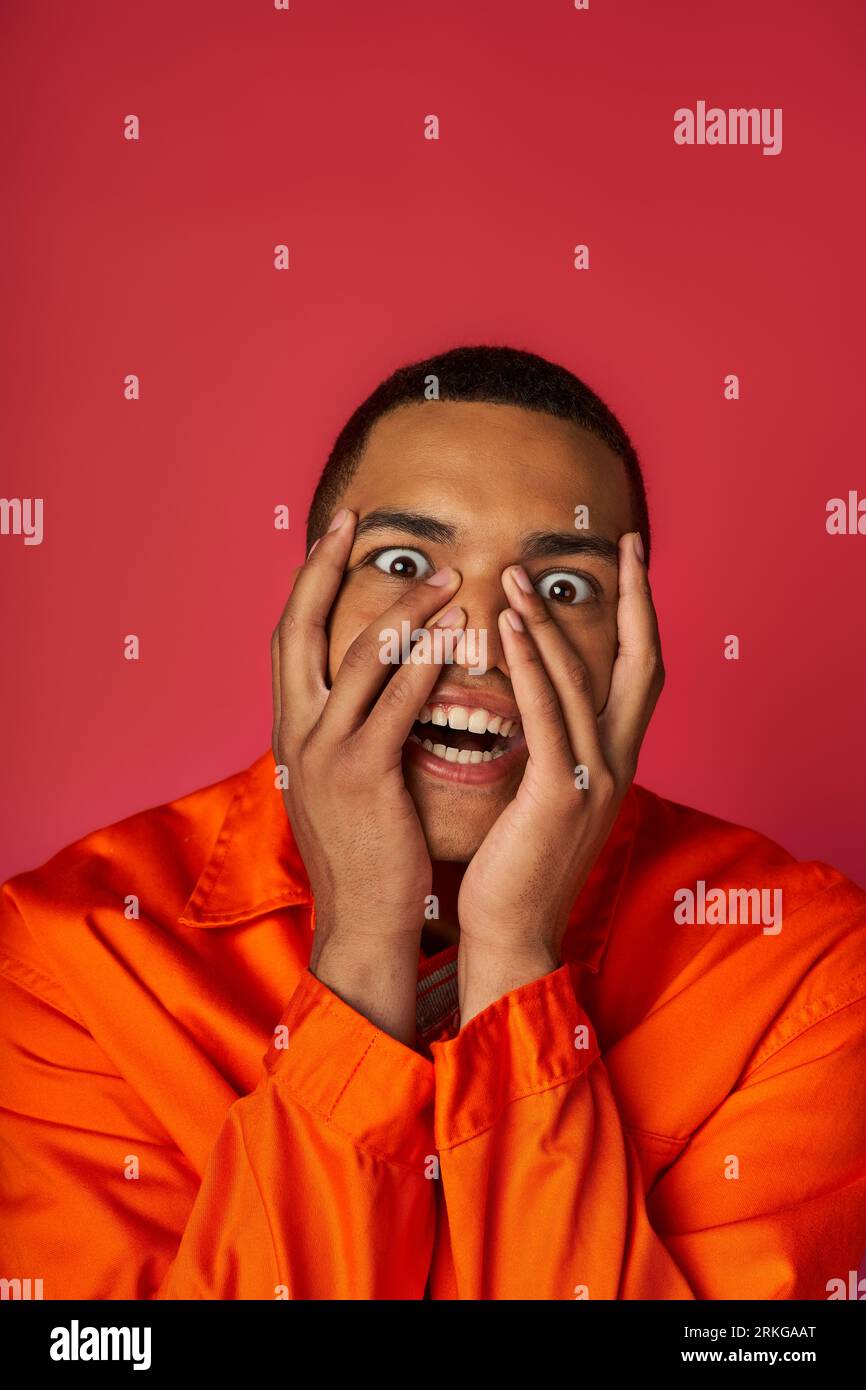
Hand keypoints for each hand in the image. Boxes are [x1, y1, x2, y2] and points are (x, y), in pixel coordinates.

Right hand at [271, 507, 464, 1041]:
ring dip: (404, 609)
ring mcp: (324, 752)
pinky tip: (456, 637)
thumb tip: (369, 685)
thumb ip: (345, 728)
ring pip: (359, 656)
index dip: (305, 582)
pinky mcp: (362, 775)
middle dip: (323, 568)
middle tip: (352, 520)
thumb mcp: (337, 782)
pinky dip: (425, 663)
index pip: (289, 637)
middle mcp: (296, 732)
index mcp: (290, 730)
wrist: (362, 922)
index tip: (329, 537)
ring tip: (447, 576)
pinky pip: (395, 703)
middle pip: (300, 627)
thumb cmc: (365, 851)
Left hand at [456, 532, 663, 1022]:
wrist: (510, 936)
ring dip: (552, 622)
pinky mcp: (560, 796)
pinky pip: (548, 717)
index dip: (643, 616)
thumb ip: (550, 748)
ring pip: (582, 682)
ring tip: (521, 574)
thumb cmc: (514, 866)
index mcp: (615, 762)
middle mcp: (617, 765)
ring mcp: (595, 781)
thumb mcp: (543, 797)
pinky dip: (531, 666)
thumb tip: (533, 701)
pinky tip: (510, 628)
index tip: (633, 563)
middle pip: (642, 664)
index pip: (641, 673)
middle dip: (635, 599)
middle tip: (619, 543)